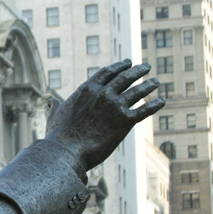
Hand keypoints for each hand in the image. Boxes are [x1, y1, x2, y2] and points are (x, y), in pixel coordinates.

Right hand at [45, 59, 162, 170]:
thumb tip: (51, 101)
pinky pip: (145, 110)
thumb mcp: (55, 116)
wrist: (66, 151)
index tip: (128, 63)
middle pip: (125, 77)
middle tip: (146, 67)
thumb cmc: (58, 136)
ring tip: (155, 82)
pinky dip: (155, 105)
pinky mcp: (125, 121)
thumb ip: (56, 106)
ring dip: (148, 85)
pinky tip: (161, 102)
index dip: (119, 66)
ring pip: (138, 91)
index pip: (107, 72)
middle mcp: (103, 93)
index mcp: (87, 89)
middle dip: (138, 71)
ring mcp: (115, 106)